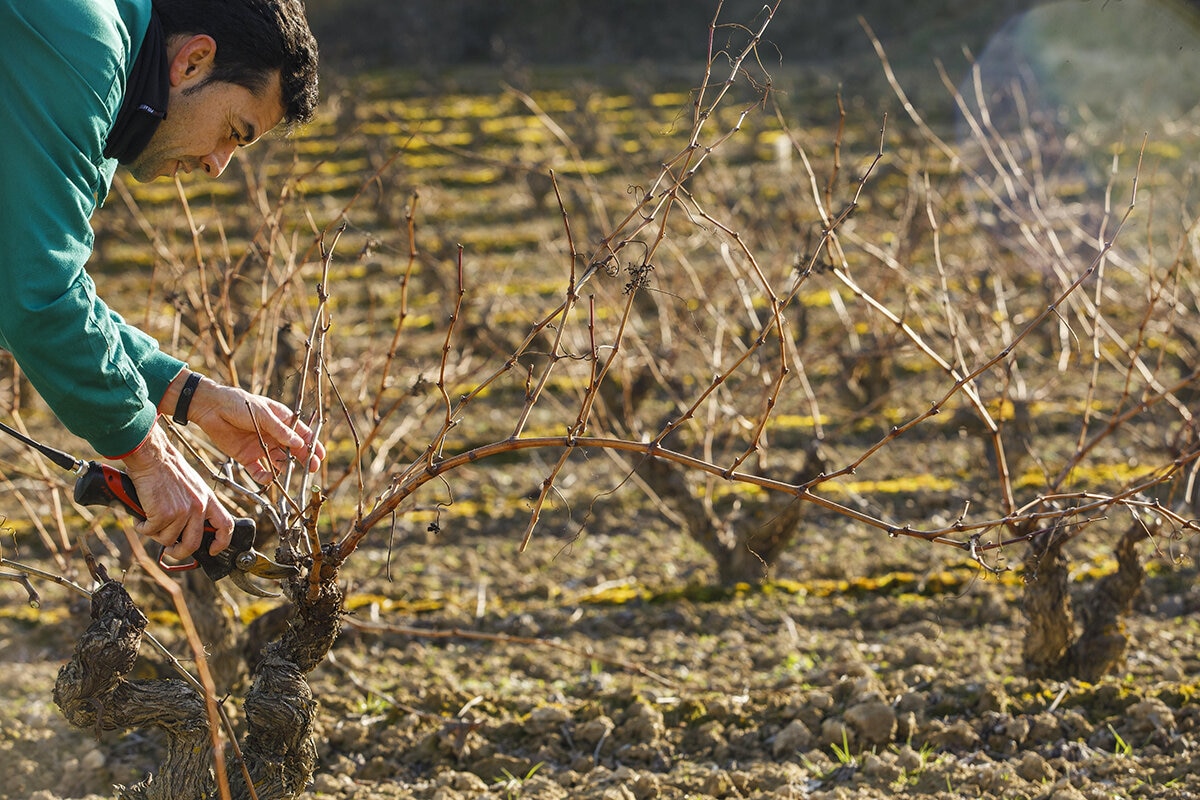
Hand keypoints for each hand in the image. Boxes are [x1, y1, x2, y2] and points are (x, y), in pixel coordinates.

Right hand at [121, 425, 234, 558]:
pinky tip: (141, 515)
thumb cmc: (169, 470)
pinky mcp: (163, 514)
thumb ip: (196, 504)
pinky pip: (150, 531)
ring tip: (150, 518)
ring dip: (156, 533)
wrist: (154, 457)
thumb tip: (188, 528)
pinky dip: (142, 527)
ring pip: (167, 539)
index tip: (212, 550)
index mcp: (208, 500)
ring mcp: (182, 512)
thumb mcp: (193, 486)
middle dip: (179, 552)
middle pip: (193, 543)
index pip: (225, 526)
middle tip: (170, 549)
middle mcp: (198, 507)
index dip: (221, 543)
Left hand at [166, 372, 324, 484]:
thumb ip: (279, 430)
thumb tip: (299, 443)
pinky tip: (268, 478)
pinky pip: (259, 471)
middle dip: (303, 460)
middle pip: (293, 451)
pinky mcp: (247, 457)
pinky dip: (265, 476)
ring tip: (285, 470)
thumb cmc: (239, 403)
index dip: (313, 445)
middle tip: (311, 469)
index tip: (320, 455)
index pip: (302, 434)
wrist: (211, 408)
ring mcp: (261, 447)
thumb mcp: (262, 414)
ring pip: (279, 462)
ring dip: (284, 468)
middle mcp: (274, 436)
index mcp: (282, 421)